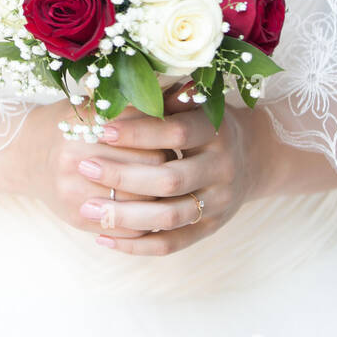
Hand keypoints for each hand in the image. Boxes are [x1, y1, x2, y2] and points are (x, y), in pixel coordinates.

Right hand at [18, 100, 169, 239]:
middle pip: (146, 169)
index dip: (166, 138)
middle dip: (167, 167)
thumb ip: (131, 103)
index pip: (146, 137)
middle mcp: (77, 161)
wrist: (24, 154)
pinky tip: (154, 211)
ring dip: (160, 198)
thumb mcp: (93, 105)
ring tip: (168, 187)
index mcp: (86, 127)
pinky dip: (145, 224)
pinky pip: (124, 230)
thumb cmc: (66, 124)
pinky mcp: (77, 220)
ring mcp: (75, 194)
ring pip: (139, 204)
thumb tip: (179, 93)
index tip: (175, 136)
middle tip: (176, 162)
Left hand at [72, 87, 260, 254]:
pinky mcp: (210, 230)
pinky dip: (136, 245)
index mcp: (216, 132)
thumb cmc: (205, 122)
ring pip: (169, 218)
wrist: (252, 157)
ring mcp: (218, 203)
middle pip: (170, 180)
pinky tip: (103, 238)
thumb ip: (162, 98)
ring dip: (124, 216)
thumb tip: (116, 91)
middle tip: (85, 166)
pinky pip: (171, 245)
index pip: (176, 133)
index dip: (139, 132)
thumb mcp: (193, 102)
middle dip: (123, 175)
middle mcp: (222, 169)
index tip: (102, 128)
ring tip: (87, 208)